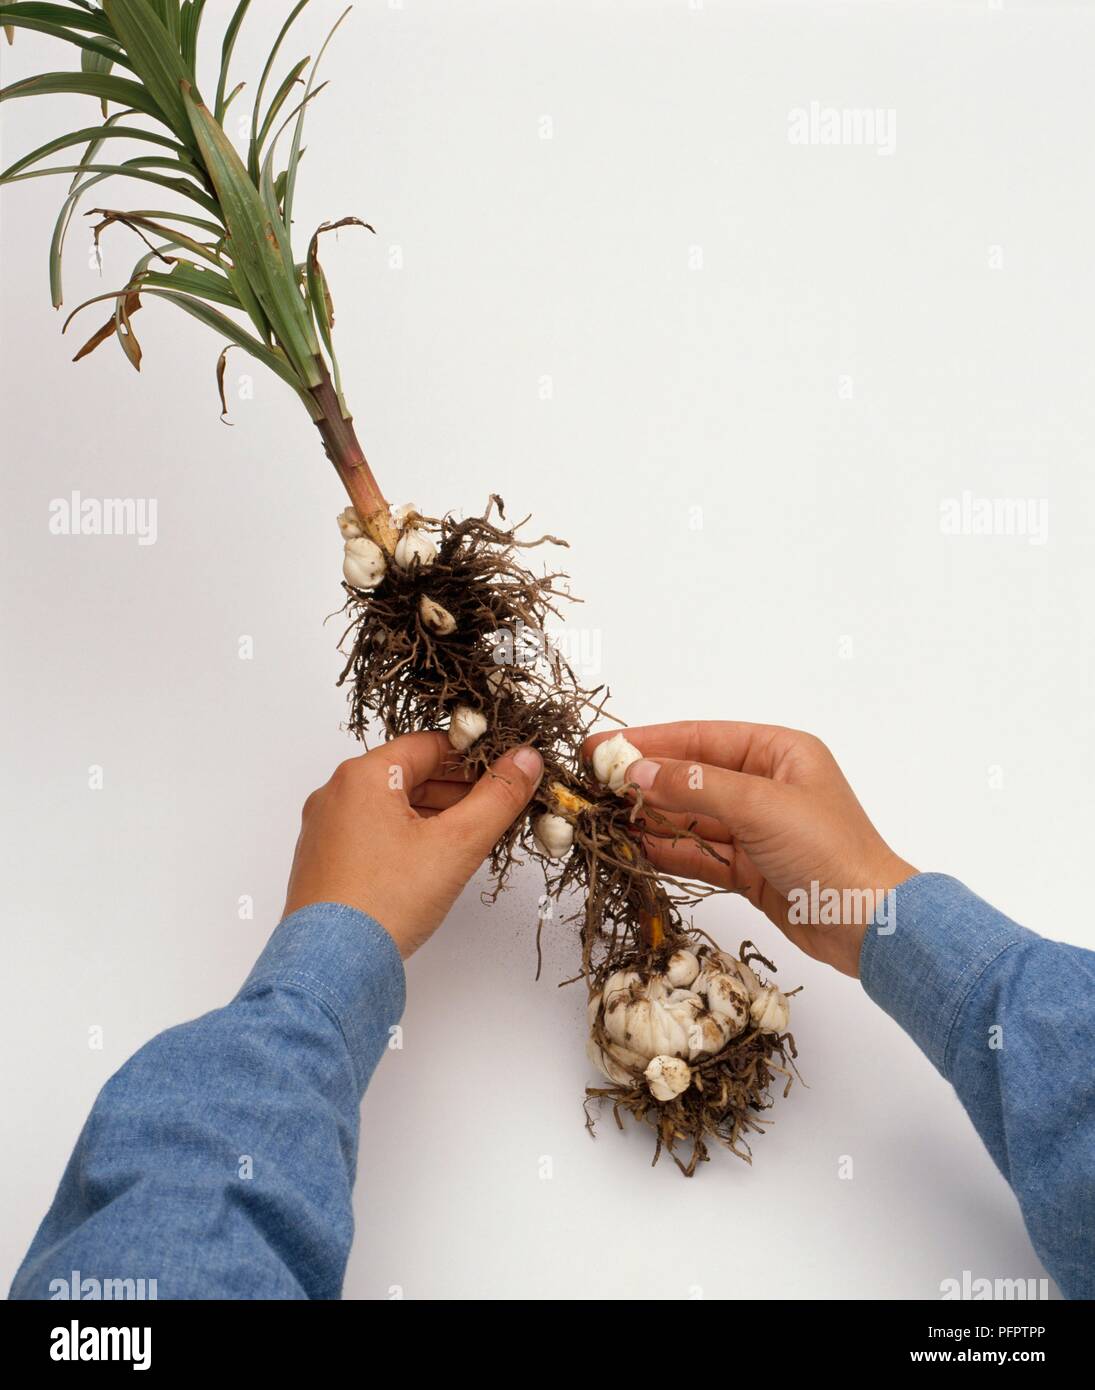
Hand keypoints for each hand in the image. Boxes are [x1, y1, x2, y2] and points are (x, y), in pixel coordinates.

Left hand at [284, 732, 542, 957]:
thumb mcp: (457, 844)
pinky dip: (409, 837)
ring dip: (436, 815)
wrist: (332, 968)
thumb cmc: (387, 901)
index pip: (429, 745)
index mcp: (362, 776)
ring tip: (473, 838)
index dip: (473, 756)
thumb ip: (498, 797)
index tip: (506, 772)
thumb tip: (527, 759)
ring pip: (392, 806)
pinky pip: (374, 833)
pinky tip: (435, 862)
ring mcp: (326, 829)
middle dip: (458, 789)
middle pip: (410, 774)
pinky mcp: (325, 861)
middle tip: (498, 808)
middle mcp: (336, 794)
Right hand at [585, 721, 915, 976]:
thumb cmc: (828, 852)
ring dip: (649, 816)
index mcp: (779, 753)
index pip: (702, 738)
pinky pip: (698, 851)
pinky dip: (666, 849)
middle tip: (591, 781)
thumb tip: (638, 773)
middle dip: (643, 779)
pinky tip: (633, 844)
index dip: (649, 741)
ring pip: (690, 816)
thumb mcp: (761, 807)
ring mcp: (756, 828)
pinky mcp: (749, 868)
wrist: (868, 926)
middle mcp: (766, 785)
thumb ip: (696, 787)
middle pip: (691, 775)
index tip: (602, 746)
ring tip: (602, 813)